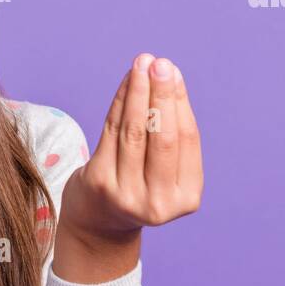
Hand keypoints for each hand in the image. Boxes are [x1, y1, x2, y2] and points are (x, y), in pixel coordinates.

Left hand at [60, 53, 202, 241]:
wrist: (99, 221)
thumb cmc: (139, 185)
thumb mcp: (165, 171)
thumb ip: (171, 134)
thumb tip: (169, 79)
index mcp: (185, 198)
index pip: (186, 140)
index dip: (179, 103)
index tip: (173, 73)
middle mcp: (158, 203)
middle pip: (162, 137)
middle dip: (161, 95)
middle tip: (160, 64)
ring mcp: (127, 195)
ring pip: (134, 132)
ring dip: (138, 93)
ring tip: (141, 65)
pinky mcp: (100, 183)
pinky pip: (111, 133)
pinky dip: (119, 104)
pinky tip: (126, 83)